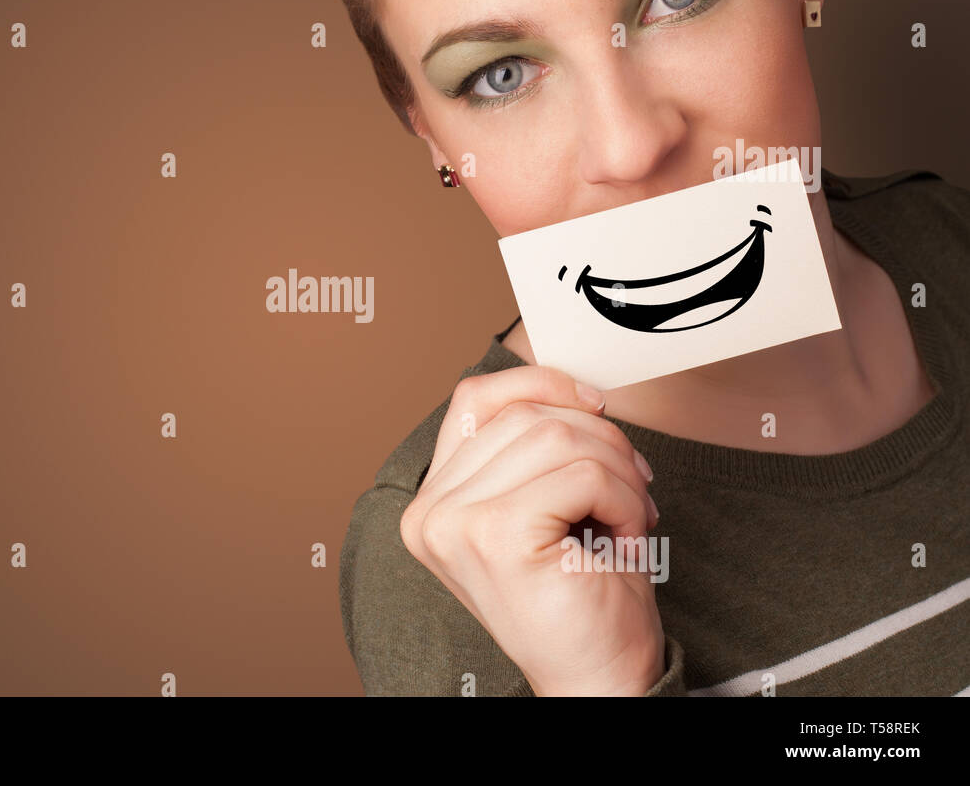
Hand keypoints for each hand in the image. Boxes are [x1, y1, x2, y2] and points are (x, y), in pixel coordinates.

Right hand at [400, 364, 664, 694]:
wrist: (598, 679)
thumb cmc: (581, 596)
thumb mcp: (546, 504)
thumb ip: (533, 448)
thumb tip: (573, 389)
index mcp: (432, 502)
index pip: (474, 399)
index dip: (540, 383)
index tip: (595, 404)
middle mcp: (429, 512)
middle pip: (524, 414)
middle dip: (598, 440)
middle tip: (632, 489)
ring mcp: (455, 523)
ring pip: (556, 436)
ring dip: (616, 472)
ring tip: (628, 518)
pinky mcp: (497, 536)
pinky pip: (581, 473)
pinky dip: (623, 498)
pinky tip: (625, 537)